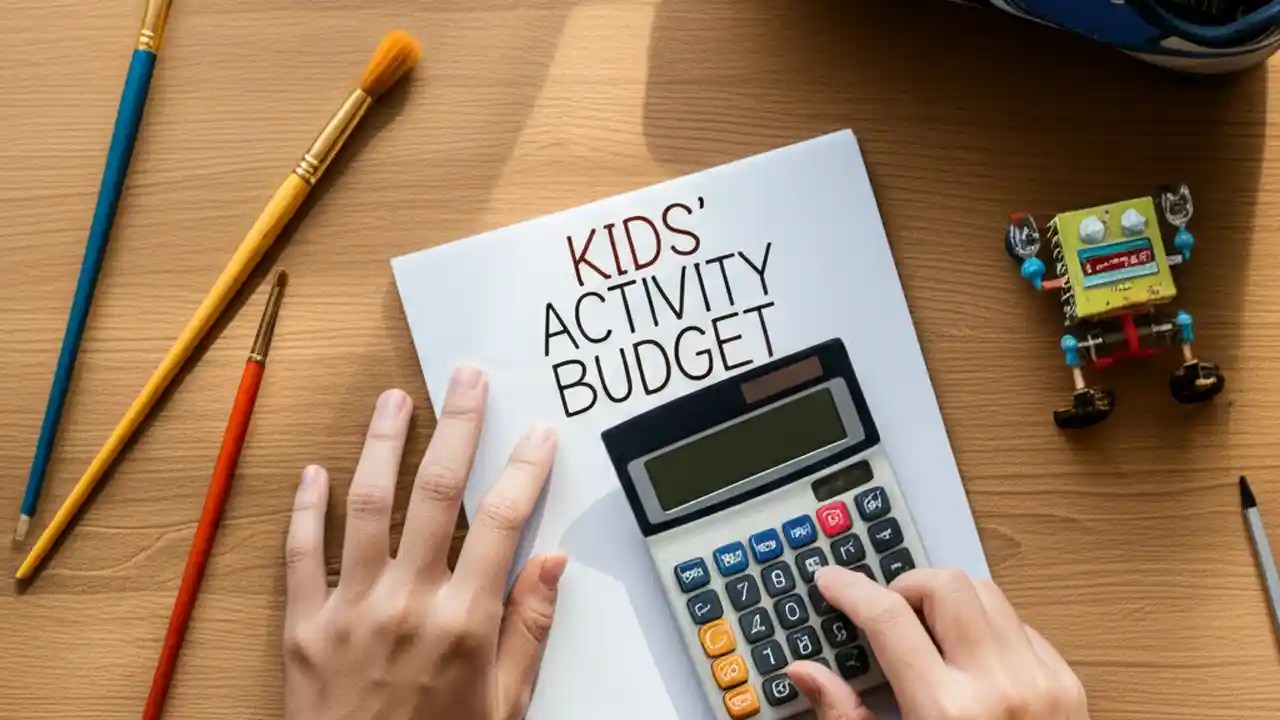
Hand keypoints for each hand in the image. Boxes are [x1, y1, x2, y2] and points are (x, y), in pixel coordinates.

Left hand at [283, 367, 564, 719]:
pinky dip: (307, 509)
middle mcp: (407, 603)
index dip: (524, 470)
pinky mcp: (304, 625)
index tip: (539, 434)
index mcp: (464, 622)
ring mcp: (350, 609)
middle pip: (436, 492)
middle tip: (467, 378)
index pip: (502, 521)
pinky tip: (315, 472)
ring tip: (395, 400)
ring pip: (367, 504)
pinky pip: (301, 554)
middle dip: (457, 425)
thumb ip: (529, 629)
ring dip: (382, 443)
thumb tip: (552, 562)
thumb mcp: (505, 705)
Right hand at [789, 568, 1087, 719]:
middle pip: (944, 586)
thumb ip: (845, 715)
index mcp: (944, 710)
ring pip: (987, 592)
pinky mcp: (1067, 684)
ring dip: (950, 600)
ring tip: (929, 630)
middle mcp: (997, 686)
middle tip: (888, 612)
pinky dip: (989, 627)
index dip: (851, 589)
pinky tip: (971, 657)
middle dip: (907, 587)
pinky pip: (1020, 624)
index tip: (831, 580)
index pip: (889, 618)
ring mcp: (1039, 681)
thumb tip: (803, 672)